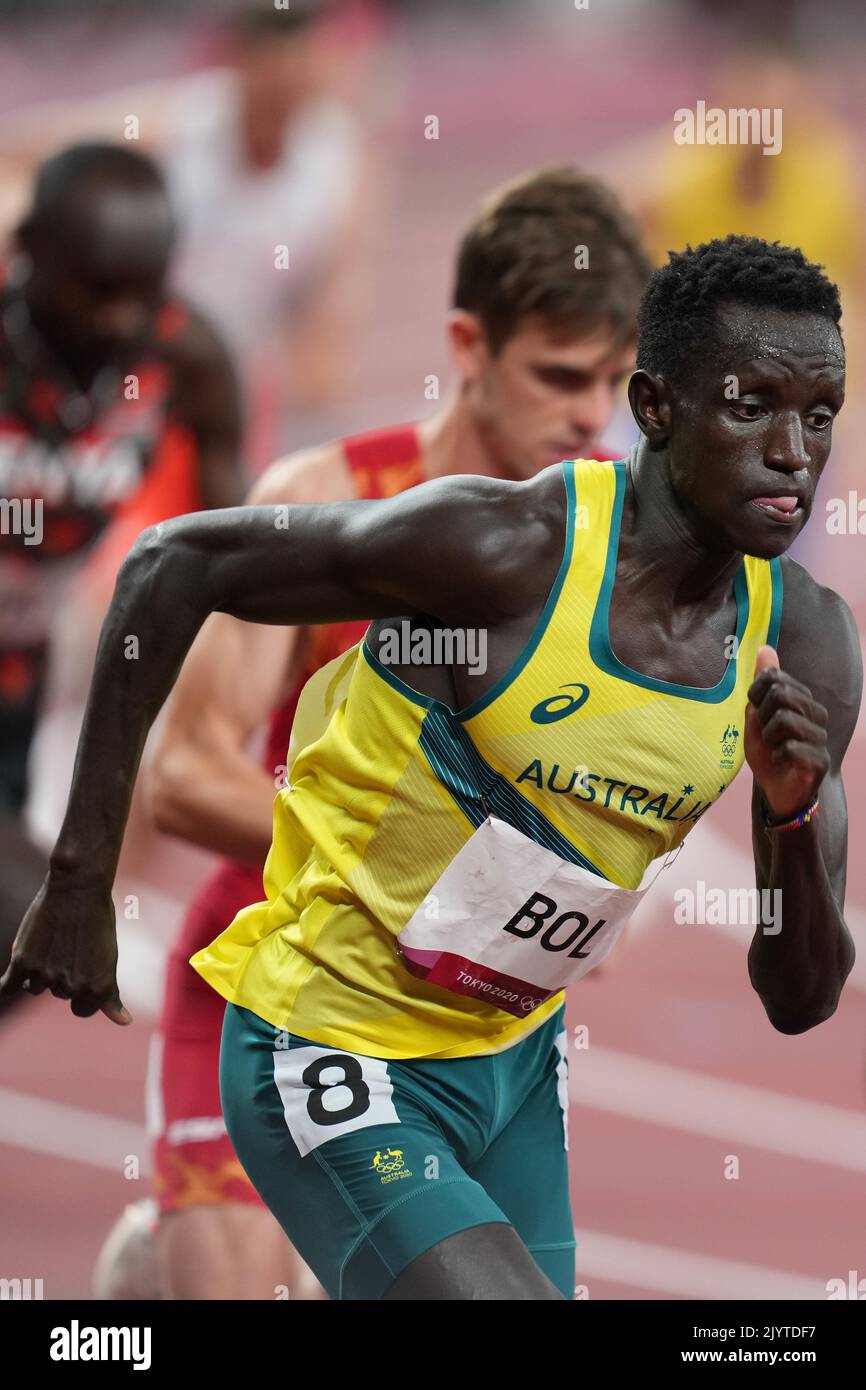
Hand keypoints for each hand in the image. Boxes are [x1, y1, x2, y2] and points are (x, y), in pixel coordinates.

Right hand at [0, 873, 130, 1023]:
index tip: (82, 969)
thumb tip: (125, 1022)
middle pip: (59, 994)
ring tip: (52, 942)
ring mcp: (46, 977)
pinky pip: (8, 987)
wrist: (79, 887)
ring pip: (36, 987)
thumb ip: (110, 993)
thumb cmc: (97, 920)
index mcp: (98, 989)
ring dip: (39, 971)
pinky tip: (5, 984)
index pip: (83, 1009)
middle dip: (62, 974)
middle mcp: (73, 987)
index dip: (82, 990)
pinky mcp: (22, 964)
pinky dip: (5, 986)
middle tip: (70, 945)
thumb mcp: (109, 958)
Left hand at [745, 646, 828, 819]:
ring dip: (768, 738)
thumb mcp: (756, 713)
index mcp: (802, 698)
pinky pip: (789, 748)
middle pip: (780, 694)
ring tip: (774, 748)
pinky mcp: (821, 760)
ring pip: (784, 720)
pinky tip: (782, 762)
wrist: (775, 789)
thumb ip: (762, 683)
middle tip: (766, 734)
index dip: (756, 695)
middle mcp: (816, 713)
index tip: (757, 713)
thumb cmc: (767, 750)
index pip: (774, 678)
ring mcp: (821, 736)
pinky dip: (776, 756)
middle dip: (762, 716)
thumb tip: (765, 648)